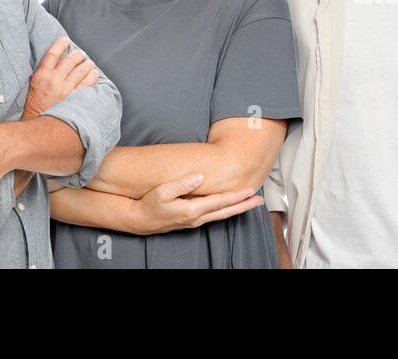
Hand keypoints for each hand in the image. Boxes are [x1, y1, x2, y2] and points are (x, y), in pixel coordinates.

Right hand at [22, 37, 97, 119]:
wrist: (38, 123)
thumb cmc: (35, 104)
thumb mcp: (33, 85)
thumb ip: (43, 73)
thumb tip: (53, 60)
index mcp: (41, 75)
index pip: (52, 54)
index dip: (60, 44)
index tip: (65, 40)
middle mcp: (53, 80)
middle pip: (70, 60)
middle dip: (78, 54)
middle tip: (81, 54)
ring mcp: (65, 89)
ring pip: (81, 70)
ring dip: (87, 64)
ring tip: (89, 63)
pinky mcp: (74, 98)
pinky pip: (87, 83)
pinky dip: (92, 76)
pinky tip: (93, 73)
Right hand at [128, 174, 263, 234]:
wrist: (138, 220)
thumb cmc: (149, 204)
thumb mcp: (162, 192)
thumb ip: (181, 183)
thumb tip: (199, 176)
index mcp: (191, 210)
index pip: (220, 202)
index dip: (236, 196)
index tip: (250, 190)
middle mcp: (196, 218)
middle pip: (226, 211)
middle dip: (243, 205)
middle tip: (259, 200)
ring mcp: (194, 221)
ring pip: (221, 215)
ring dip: (237, 209)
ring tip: (250, 203)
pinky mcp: (191, 220)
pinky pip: (214, 215)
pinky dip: (226, 210)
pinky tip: (231, 206)